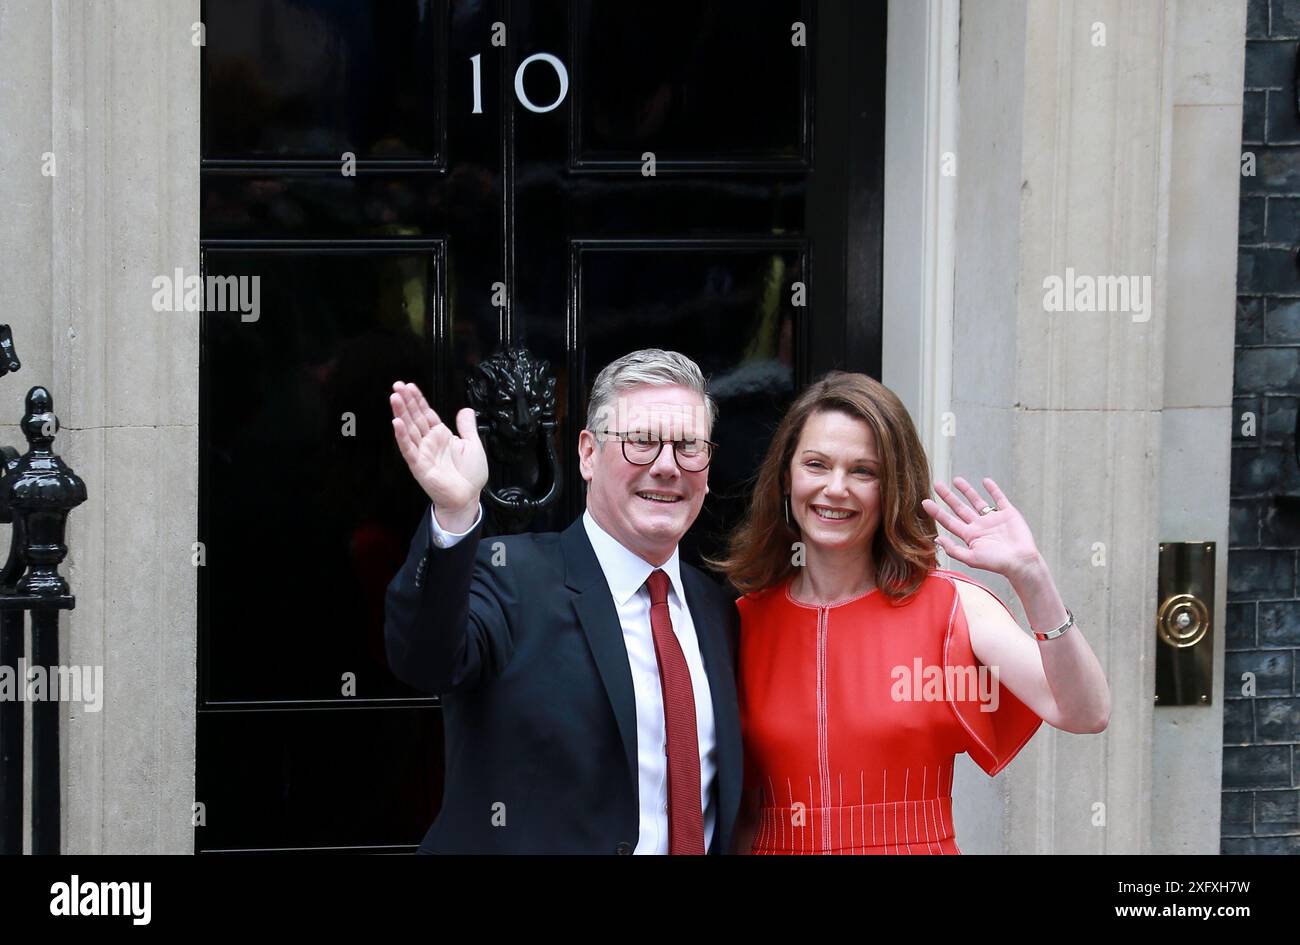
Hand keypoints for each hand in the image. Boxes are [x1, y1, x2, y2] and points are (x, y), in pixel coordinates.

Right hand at [390, 381, 487, 527]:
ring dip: (401, 413)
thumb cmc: (470, 476)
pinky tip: (396, 423)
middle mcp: (429, 442)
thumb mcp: (473, 445)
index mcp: (440, 435)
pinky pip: (409, 449)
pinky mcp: (419, 466)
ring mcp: (423, 453)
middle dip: (406, 401)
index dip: (418, 399)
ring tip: (394, 398)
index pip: (426, 413)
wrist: (468, 498)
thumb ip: (467, 427)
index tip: (410, 386)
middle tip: (397, 385)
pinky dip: (402, 437)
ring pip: (409, 429)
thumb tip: (465, 409)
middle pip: (415, 417)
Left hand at [921, 477, 1042, 580]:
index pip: (949, 521)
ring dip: (967, 490)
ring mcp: (993, 519)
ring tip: (956, 480)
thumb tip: (937, 539)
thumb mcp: (971, 558)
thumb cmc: (997, 563)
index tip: (925, 501)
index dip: (937, 512)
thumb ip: (953, 549)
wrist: (1021, 561)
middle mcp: (979, 526)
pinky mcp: (1008, 513)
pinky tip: (985, 481)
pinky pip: (999, 498)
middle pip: (960, 508)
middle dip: (948, 497)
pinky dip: (993, 489)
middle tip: (937, 484)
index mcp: (970, 536)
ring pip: (977, 501)